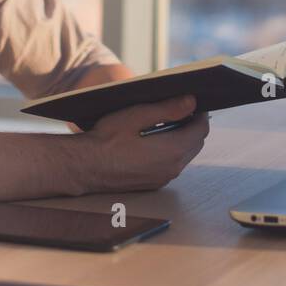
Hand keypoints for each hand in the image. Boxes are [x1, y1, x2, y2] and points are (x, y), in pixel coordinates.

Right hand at [70, 95, 209, 193]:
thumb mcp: (137, 115)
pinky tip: (153, 141)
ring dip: (181, 139)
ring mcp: (162, 179)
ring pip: (184, 156)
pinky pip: (171, 165)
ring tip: (165, 122)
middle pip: (195, 143)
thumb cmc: (107, 138)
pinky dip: (170, 152)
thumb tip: (192, 101)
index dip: (199, 113)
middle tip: (179, 109)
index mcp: (173, 151)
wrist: (84, 166)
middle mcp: (172, 169)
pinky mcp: (152, 184)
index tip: (193, 101)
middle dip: (192, 125)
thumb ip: (168, 108)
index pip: (201, 129)